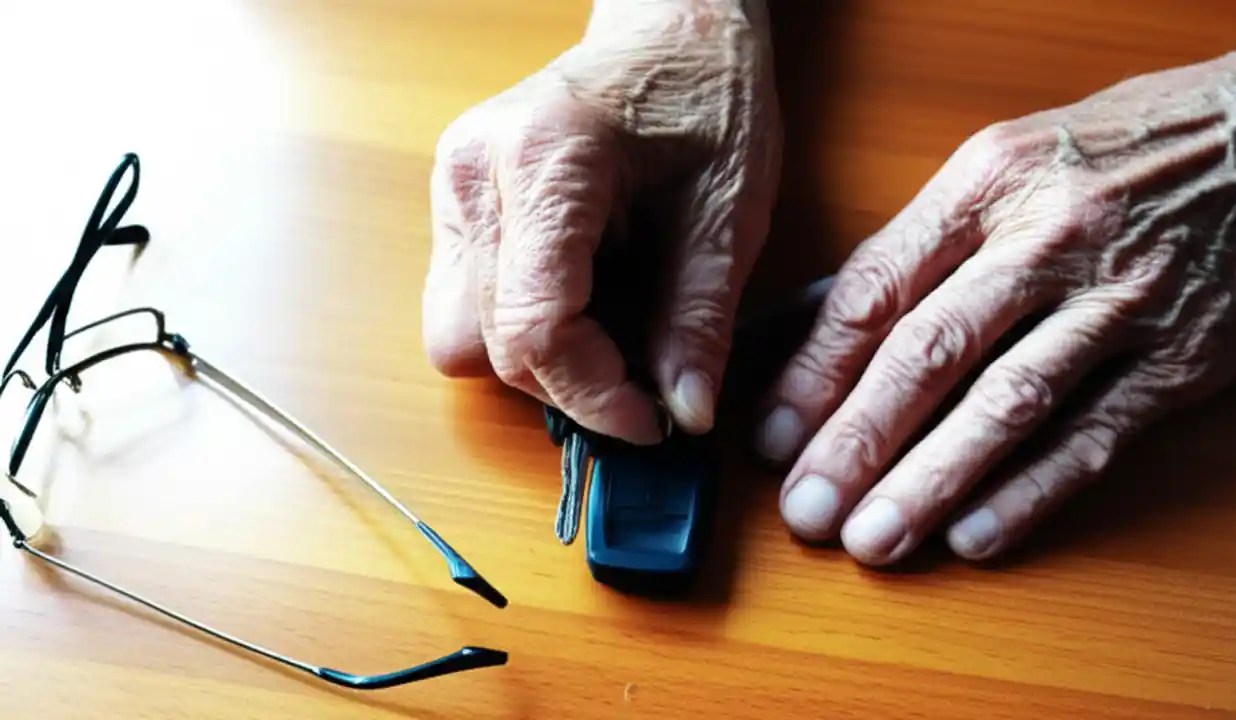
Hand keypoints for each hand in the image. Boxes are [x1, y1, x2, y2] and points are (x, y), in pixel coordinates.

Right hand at [423, 0, 779, 443]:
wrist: (668, 27)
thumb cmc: (707, 94)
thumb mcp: (730, 210)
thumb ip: (701, 319)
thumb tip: (684, 415)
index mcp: (546, 163)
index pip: (535, 329)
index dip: (594, 396)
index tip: (653, 421)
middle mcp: (475, 176)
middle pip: (485, 346)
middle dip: (566, 384)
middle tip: (643, 377)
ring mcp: (454, 188)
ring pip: (459, 336)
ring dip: (536, 358)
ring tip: (612, 325)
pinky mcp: (457, 204)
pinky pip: (465, 304)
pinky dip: (524, 324)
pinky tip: (584, 294)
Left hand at [761, 34, 1235, 564]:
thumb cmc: (1116, 151)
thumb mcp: (1002, 166)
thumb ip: (912, 248)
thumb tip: (809, 324)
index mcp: (987, 182)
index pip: (877, 286)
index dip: (816, 370)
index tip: (770, 434)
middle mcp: (1048, 237)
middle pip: (932, 350)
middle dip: (857, 438)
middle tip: (804, 510)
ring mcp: (1119, 300)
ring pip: (1010, 402)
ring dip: (933, 478)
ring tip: (874, 538)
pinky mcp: (1179, 356)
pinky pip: (1095, 434)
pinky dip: (1032, 492)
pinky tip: (975, 535)